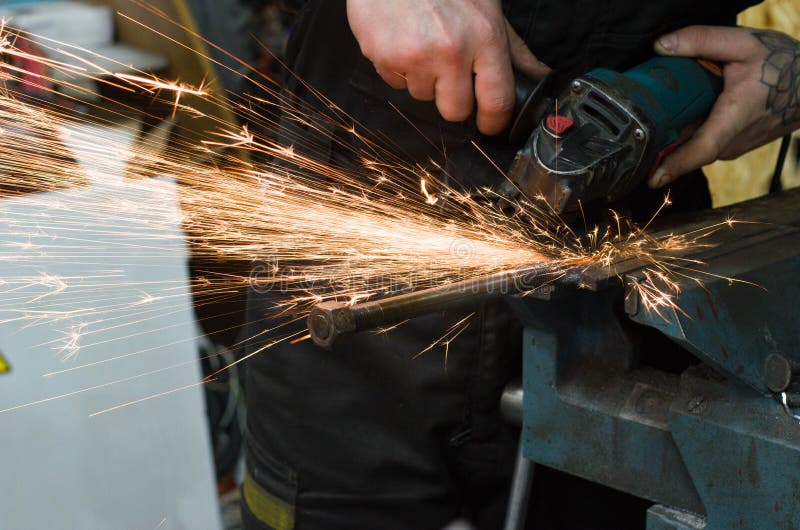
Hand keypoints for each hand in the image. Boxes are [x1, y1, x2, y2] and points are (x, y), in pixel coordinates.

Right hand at [346, 0, 549, 134]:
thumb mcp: (487, 5)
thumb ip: (512, 48)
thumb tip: (539, 75)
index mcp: (484, 36)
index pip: (496, 101)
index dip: (493, 121)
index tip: (489, 124)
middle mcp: (450, 50)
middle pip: (455, 110)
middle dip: (452, 98)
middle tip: (448, 71)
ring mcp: (414, 55)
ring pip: (421, 96)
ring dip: (423, 77)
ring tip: (421, 41)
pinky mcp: (382, 55)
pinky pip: (394, 81)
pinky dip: (397, 66)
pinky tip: (401, 36)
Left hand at [649, 25, 799, 187]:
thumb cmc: (783, 65)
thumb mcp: (745, 43)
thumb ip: (702, 41)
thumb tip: (661, 46)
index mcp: (734, 119)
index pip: (700, 150)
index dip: (674, 166)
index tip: (651, 179)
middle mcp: (731, 141)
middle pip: (685, 148)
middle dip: (658, 143)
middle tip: (629, 134)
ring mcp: (732, 147)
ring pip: (693, 145)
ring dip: (672, 135)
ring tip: (647, 120)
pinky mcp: (732, 145)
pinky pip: (702, 142)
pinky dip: (686, 132)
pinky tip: (673, 116)